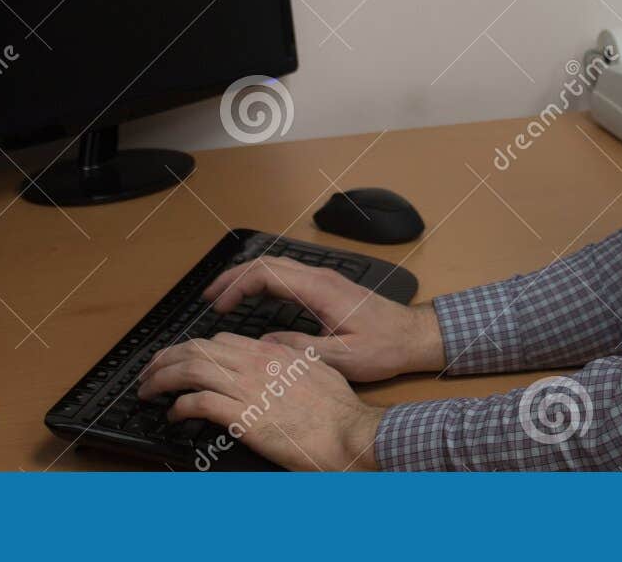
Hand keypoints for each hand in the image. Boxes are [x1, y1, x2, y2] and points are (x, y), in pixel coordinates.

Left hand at [136, 332, 382, 470]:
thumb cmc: (339, 411)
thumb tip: (276, 354)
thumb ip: (292, 359)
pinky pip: (198, 402)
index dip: (193, 350)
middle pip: (196, 349)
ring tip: (147, 390)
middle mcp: (255, 364)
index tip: (181, 361)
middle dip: (165, 359)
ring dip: (161, 378)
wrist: (350, 434)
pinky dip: (179, 406)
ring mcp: (247, 389)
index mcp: (272, 352)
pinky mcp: (243, 417)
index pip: (219, 342)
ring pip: (190, 370)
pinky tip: (173, 415)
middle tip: (149, 373)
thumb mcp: (318, 370)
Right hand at [198, 255, 444, 381]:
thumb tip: (264, 348)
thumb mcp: (343, 358)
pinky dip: (263, 282)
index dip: (236, 287)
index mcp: (320, 290)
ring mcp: (323, 279)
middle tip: (208, 299)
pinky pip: (286, 275)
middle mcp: (320, 277)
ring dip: (246, 278)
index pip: (267, 274)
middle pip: (266, 263)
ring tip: (222, 298)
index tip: (218, 306)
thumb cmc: (385, 347)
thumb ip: (301, 351)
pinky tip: (253, 299)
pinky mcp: (327, 286)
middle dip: (233, 278)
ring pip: (276, 266)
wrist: (413, 336)